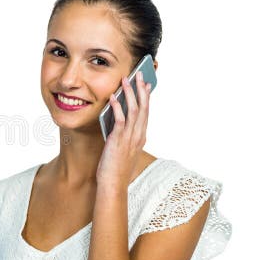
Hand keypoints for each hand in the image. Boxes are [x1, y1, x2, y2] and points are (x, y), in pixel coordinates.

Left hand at [96, 71, 151, 188]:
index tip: (147, 84)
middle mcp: (138, 135)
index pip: (146, 113)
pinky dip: (117, 107)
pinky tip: (113, 97)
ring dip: (130, 93)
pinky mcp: (118, 141)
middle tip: (139, 74)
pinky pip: (119, 120)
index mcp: (140, 137)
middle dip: (141, 90)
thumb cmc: (116, 168)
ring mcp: (129, 138)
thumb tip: (118, 119)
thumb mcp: (123, 148)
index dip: (147, 97)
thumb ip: (124, 134)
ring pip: (134, 110)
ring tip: (126, 80)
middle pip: (143, 108)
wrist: (113, 184)